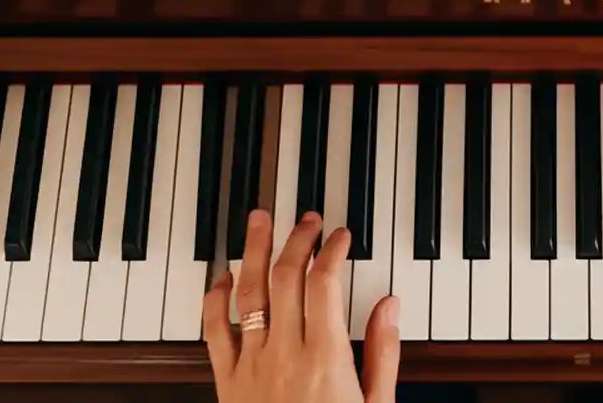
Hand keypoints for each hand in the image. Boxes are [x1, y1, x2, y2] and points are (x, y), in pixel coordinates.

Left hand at [204, 210, 400, 402]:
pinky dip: (214, 299)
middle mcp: (284, 354)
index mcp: (324, 358)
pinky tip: (222, 277)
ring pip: (248, 294)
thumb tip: (390, 305)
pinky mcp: (226, 382)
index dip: (332, 250)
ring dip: (254, 251)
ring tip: (259, 221)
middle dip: (297, 239)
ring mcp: (251, 366)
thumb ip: (383, 352)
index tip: (341, 237)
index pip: (324, 283)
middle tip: (307, 219)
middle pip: (286, 277)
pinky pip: (213, 331)